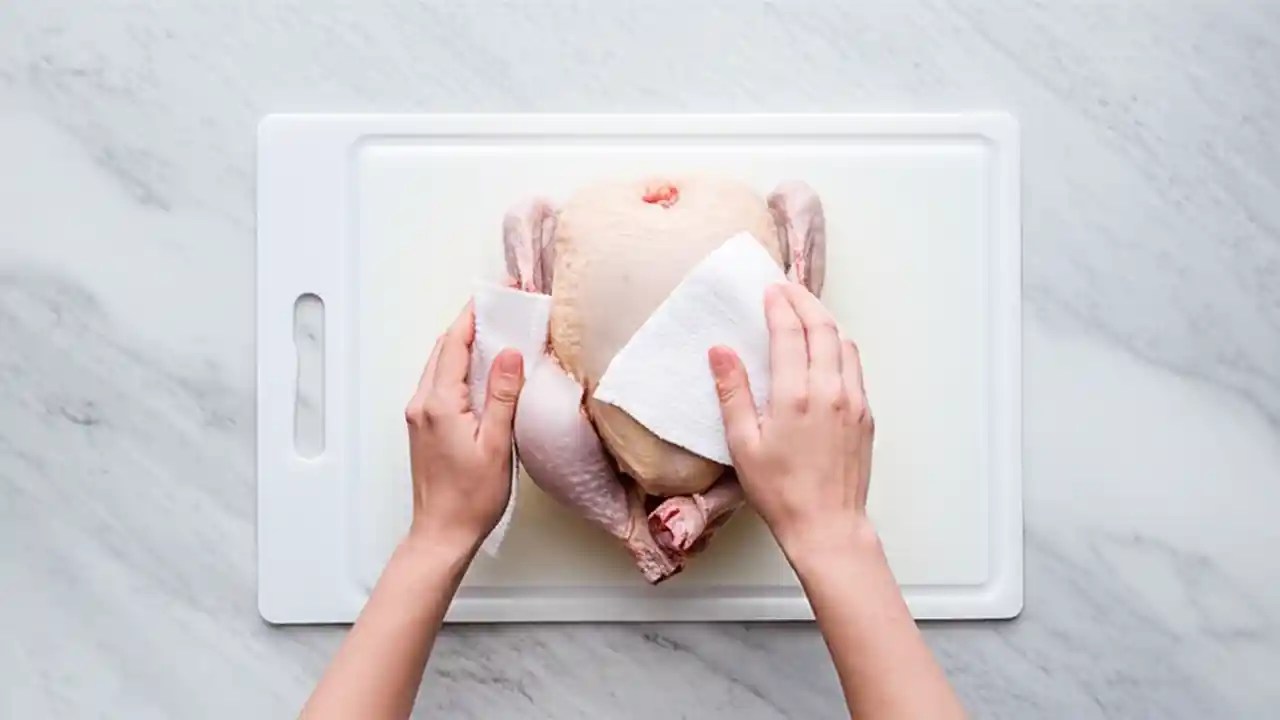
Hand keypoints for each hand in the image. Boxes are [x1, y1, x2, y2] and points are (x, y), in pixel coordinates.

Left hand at [403, 303, 524, 552]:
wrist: (442, 533)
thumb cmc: (471, 498)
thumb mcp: (497, 444)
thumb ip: (502, 396)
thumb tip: (509, 353)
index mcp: (439, 404)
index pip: (455, 344)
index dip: (474, 314)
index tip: (495, 294)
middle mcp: (422, 404)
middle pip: (444, 348)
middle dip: (470, 324)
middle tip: (500, 308)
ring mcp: (420, 415)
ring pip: (440, 364)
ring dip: (464, 344)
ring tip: (496, 332)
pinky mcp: (424, 426)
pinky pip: (440, 383)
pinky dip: (459, 366)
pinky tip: (482, 371)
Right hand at [708, 282, 875, 558]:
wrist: (827, 525)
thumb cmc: (780, 491)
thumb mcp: (743, 444)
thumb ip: (733, 392)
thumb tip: (720, 351)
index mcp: (796, 396)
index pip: (789, 332)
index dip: (778, 306)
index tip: (769, 291)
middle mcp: (830, 391)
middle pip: (822, 327)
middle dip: (804, 301)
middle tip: (787, 289)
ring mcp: (854, 401)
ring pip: (845, 343)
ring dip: (825, 320)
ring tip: (807, 311)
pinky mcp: (866, 415)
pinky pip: (855, 367)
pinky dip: (840, 346)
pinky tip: (827, 349)